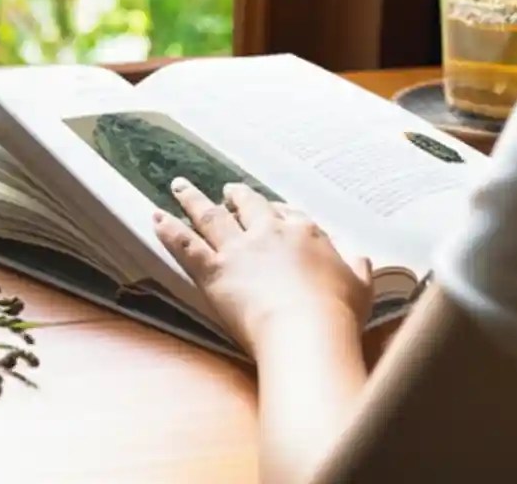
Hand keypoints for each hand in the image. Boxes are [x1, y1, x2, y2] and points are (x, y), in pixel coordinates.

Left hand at [153, 178, 372, 354]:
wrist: (307, 330)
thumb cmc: (336, 313)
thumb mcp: (361, 285)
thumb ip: (357, 267)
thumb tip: (360, 258)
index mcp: (305, 233)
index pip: (288, 214)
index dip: (278, 211)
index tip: (273, 210)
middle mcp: (268, 233)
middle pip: (248, 206)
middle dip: (236, 195)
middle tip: (227, 189)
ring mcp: (239, 250)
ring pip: (210, 216)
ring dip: (193, 199)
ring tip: (180, 186)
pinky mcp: (214, 271)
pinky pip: (186, 245)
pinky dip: (168, 230)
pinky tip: (155, 217)